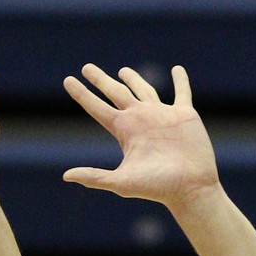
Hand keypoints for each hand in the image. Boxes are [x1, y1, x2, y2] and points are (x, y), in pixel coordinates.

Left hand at [62, 64, 219, 208]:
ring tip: (122, 71)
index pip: (97, 108)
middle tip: (87, 67)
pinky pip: (182, 92)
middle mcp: (140, 120)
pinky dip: (181, 81)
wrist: (189, 187)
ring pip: (144, 90)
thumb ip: (94, 177)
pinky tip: (177, 70)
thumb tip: (66, 176)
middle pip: (116, 93)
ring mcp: (162, 116)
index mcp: (124, 131)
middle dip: (101, 80)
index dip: (82, 94)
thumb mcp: (121, 182)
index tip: (68, 80)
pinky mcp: (184, 115)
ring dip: (134, 79)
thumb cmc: (156, 187)